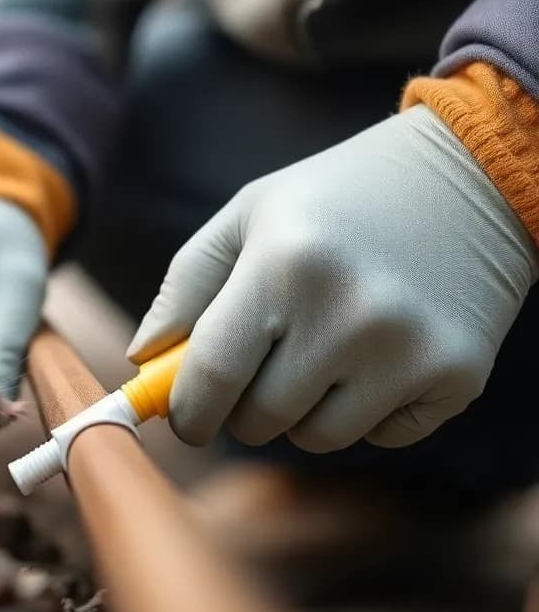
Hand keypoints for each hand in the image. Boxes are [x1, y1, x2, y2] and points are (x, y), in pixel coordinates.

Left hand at [128, 106, 536, 451]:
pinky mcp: (456, 376)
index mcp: (283, 266)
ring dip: (301, 412)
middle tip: (259, 367)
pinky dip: (364, 412)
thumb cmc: (337, 196)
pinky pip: (378, 437)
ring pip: (316, 437)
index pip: (211, 377)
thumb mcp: (250, 215)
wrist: (471, 173)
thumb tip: (142, 361)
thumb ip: (186, 287)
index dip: (186, 410)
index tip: (185, 417)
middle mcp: (348, 314)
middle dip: (243, 406)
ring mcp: (409, 351)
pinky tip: (378, 353)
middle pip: (259, 419)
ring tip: (321, 350)